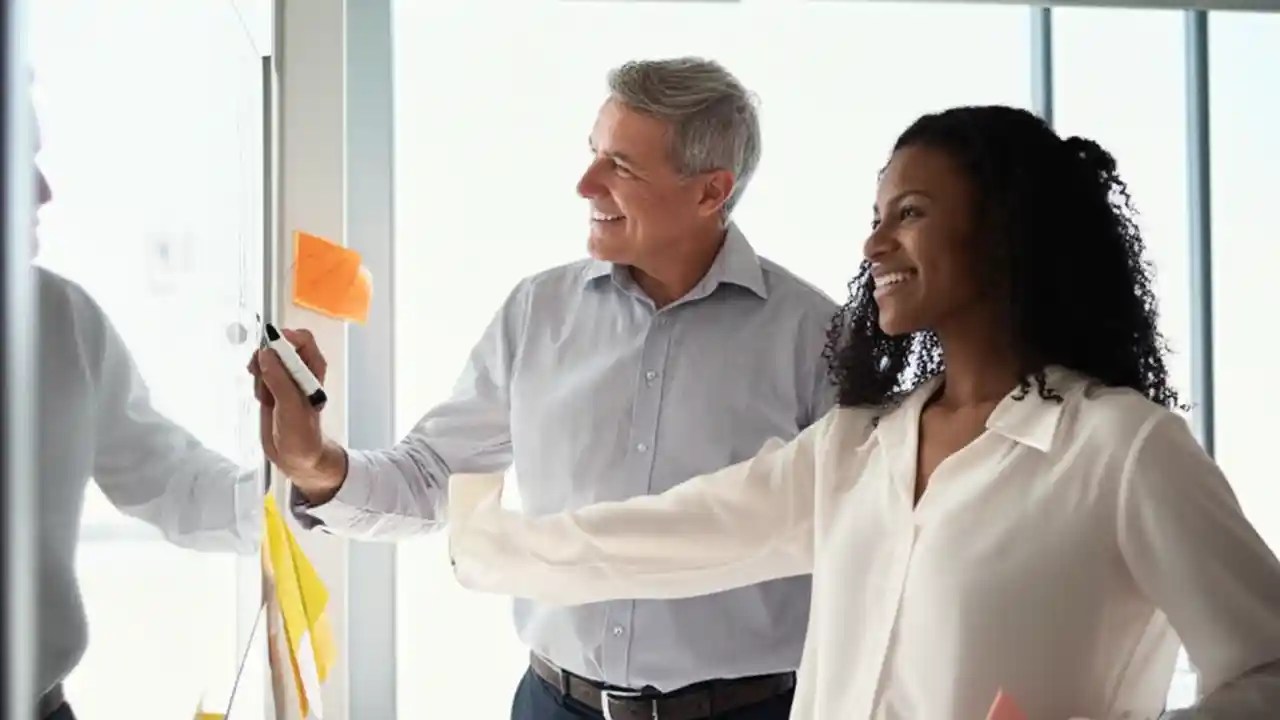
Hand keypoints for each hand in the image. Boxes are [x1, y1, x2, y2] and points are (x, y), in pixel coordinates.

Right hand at [247, 328, 345, 501]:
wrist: (296, 457)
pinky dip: (257, 385)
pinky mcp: (272, 390)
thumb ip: (279, 379)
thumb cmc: (302, 435)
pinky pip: (260, 376)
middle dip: (267, 359)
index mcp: (314, 370)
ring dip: (261, 376)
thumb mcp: (291, 407)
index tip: (269, 348)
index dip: (285, 338)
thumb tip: (266, 354)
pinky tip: (263, 400)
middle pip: (279, 347)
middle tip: (259, 373)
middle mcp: (300, 372)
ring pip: (266, 362)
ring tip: (267, 396)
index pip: (302, 340)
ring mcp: (285, 380)